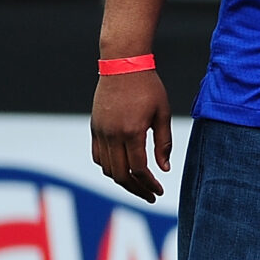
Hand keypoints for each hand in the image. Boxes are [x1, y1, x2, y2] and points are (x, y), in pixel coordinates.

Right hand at [91, 69, 172, 202]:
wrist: (122, 64)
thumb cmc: (148, 86)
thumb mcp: (162, 113)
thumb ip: (163, 143)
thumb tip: (164, 169)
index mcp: (132, 132)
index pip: (138, 169)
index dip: (149, 184)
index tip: (159, 191)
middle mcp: (112, 134)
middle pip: (120, 175)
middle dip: (136, 189)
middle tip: (150, 196)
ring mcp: (100, 131)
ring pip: (107, 168)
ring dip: (122, 181)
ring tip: (139, 185)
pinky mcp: (94, 127)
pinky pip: (98, 156)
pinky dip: (109, 167)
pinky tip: (123, 169)